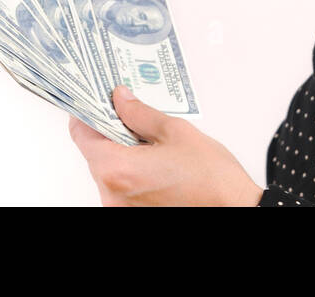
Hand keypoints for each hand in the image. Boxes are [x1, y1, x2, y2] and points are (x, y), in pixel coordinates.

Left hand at [68, 85, 262, 206]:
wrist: (234, 210)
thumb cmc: (211, 178)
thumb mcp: (176, 132)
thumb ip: (140, 114)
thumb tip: (121, 99)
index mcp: (117, 169)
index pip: (81, 134)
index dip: (88, 113)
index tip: (98, 100)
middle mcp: (111, 195)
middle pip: (94, 153)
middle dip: (109, 131)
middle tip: (130, 114)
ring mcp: (120, 209)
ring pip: (108, 171)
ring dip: (121, 153)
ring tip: (150, 141)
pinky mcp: (132, 216)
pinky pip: (121, 187)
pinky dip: (131, 171)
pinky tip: (155, 162)